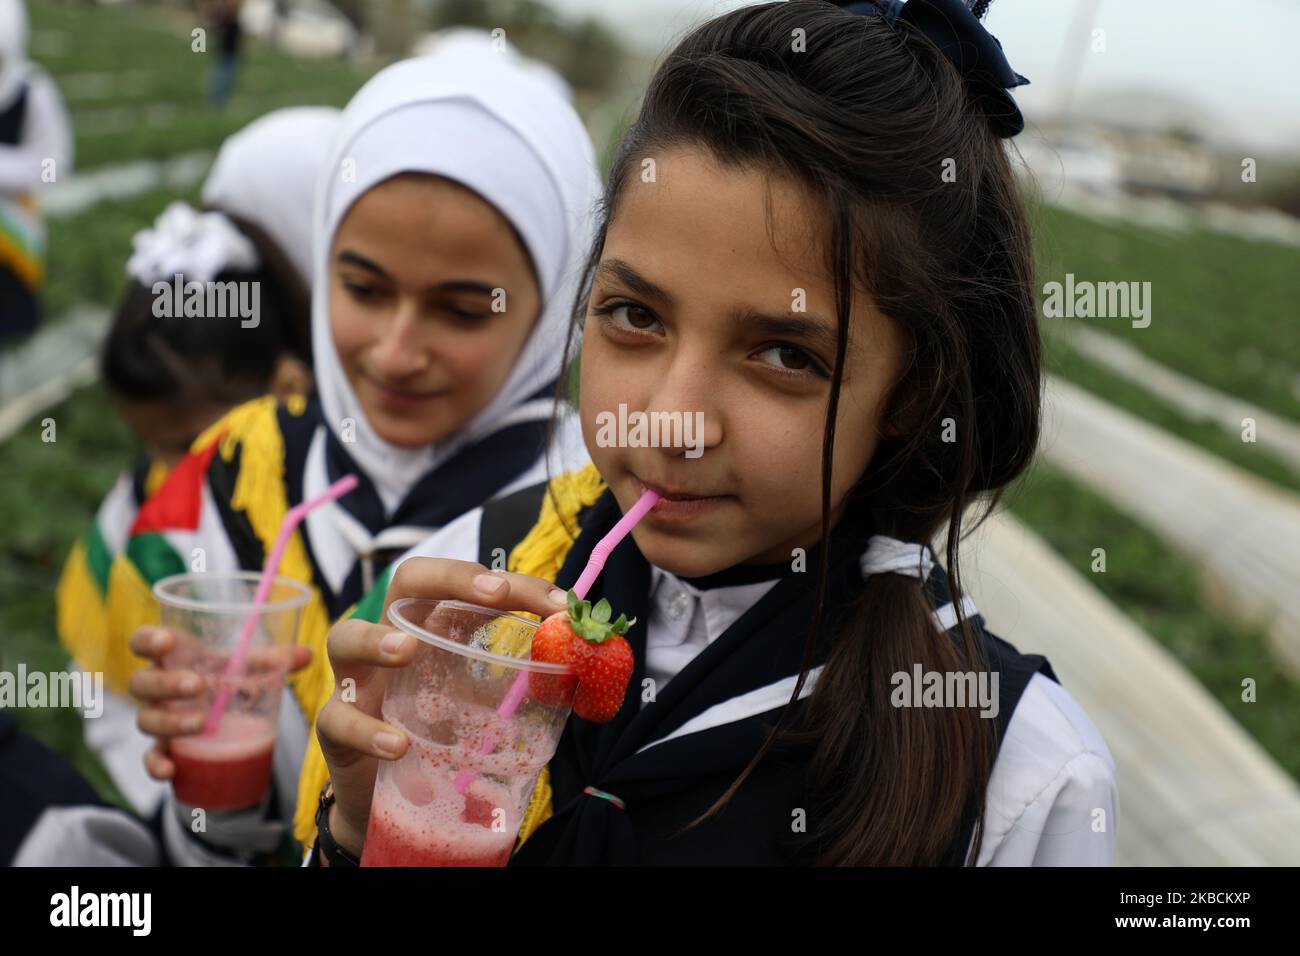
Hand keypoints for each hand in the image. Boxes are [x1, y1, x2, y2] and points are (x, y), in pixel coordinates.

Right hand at [127, 625, 311, 780]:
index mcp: (173, 657)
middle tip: (197, 686)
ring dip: (169, 722)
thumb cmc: (229, 676)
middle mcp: (157, 687)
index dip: (148, 640)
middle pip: (142, 683)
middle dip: (166, 683)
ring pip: (146, 720)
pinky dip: (156, 765)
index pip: (142, 642)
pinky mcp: (163, 747)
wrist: (221, 711)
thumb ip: (273, 658)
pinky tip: (170, 770)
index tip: (168, 641)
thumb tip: (306, 654)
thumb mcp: (248, 665)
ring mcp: (157, 718)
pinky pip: (151, 757)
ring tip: (200, 724)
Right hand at [315, 558, 566, 856]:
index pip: (464, 581)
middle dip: (448, 577)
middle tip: (491, 592)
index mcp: (434, 624)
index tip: (555, 601)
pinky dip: (367, 730)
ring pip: (344, 637)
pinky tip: (397, 744)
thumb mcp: (482, 697)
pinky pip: (338, 720)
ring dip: (376, 639)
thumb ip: (524, 676)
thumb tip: (589, 661)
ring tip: (408, 650)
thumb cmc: (439, 730)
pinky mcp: (335, 729)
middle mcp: (391, 639)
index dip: (509, 581)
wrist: (392, 794)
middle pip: (405, 583)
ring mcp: (357, 681)